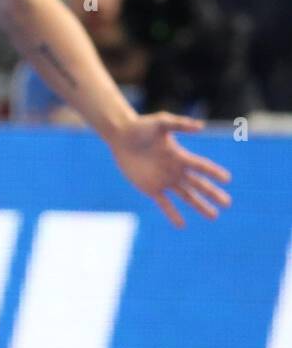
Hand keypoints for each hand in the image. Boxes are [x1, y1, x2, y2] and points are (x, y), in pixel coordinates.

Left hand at [108, 113, 231, 226]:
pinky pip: (164, 204)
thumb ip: (180, 124)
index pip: (201, 166)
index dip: (213, 172)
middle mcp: (176, 170)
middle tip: (227, 203)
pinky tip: (181, 225)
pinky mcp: (151, 188)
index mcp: (180, 156)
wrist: (120, 136)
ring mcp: (164, 180)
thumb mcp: (160, 122)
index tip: (227, 179)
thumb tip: (201, 126)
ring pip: (186, 196)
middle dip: (212, 194)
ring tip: (213, 216)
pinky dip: (172, 214)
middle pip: (198, 184)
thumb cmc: (141, 127)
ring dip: (200, 206)